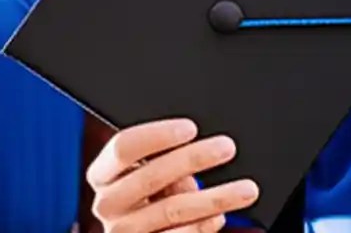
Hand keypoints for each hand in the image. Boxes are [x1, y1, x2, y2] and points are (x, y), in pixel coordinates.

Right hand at [87, 118, 259, 232]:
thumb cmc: (151, 196)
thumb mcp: (153, 174)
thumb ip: (167, 162)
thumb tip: (201, 152)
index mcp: (104, 175)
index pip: (123, 147)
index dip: (157, 135)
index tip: (191, 127)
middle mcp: (107, 204)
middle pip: (151, 175)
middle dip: (193, 158)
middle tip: (227, 147)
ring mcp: (123, 231)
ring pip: (172, 210)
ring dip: (215, 197)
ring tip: (246, 189)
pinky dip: (203, 226)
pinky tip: (219, 217)